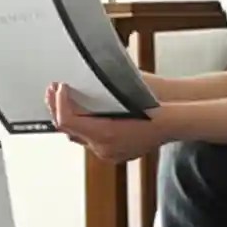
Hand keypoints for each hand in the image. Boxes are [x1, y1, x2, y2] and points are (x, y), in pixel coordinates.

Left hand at [45, 82, 167, 162]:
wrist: (174, 122)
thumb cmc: (154, 103)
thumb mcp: (125, 87)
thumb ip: (104, 84)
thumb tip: (84, 71)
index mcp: (106, 133)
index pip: (68, 121)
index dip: (59, 103)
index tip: (59, 87)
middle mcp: (104, 148)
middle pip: (69, 130)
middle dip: (58, 109)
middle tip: (52, 91)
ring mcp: (108, 154)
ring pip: (78, 137)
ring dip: (69, 118)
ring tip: (62, 100)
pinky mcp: (114, 154)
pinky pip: (91, 142)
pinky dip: (83, 127)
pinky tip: (81, 113)